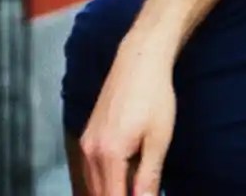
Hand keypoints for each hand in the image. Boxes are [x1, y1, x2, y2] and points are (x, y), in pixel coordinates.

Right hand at [79, 37, 176, 195]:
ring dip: (111, 190)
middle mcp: (91, 151)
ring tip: (133, 187)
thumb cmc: (154, 97)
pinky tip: (123, 177)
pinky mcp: (88, 134)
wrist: (139, 62)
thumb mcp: (158, 139)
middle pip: (99, 193)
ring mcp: (86, 142)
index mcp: (109, 155)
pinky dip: (105, 179)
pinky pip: (92, 168)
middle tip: (140, 193)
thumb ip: (148, 175)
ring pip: (93, 182)